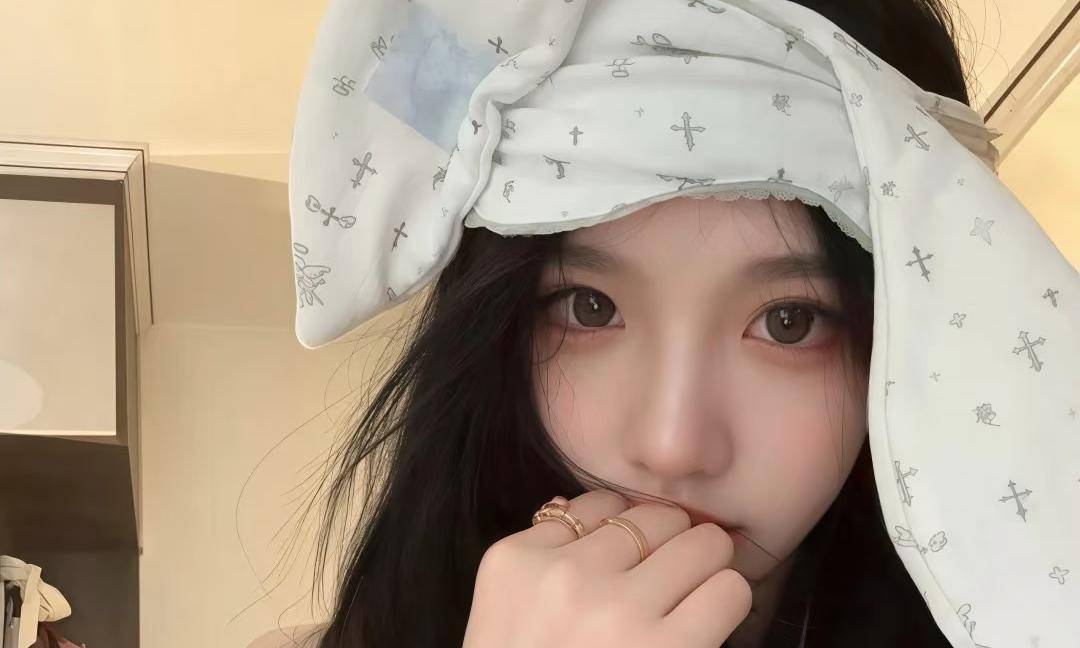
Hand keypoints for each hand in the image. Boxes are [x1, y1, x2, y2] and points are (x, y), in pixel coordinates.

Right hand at [462, 489, 751, 647]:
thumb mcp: (507, 607)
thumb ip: (545, 555)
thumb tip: (600, 509)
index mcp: (517, 562)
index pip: (598, 504)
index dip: (625, 530)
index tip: (630, 559)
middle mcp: (565, 577)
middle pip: (654, 517)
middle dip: (672, 542)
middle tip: (672, 575)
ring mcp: (617, 612)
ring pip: (701, 544)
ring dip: (706, 568)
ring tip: (694, 596)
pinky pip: (727, 590)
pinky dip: (727, 602)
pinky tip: (708, 622)